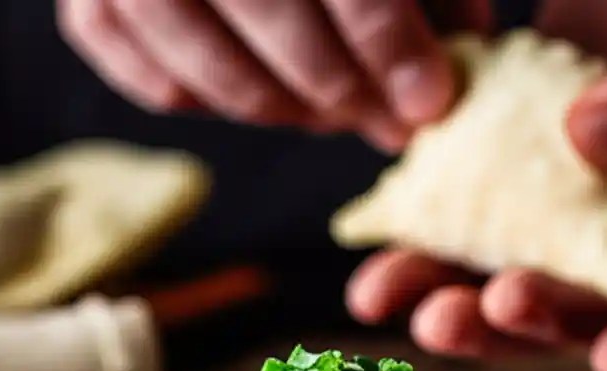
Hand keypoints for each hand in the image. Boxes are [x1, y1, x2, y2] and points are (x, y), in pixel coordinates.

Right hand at [57, 0, 492, 150]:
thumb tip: (465, 43)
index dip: (388, 41)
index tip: (429, 101)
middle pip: (266, 8)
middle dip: (339, 86)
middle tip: (388, 124)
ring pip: (198, 52)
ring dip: (276, 104)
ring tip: (328, 115)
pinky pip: (141, 69)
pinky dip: (199, 96)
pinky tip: (254, 96)